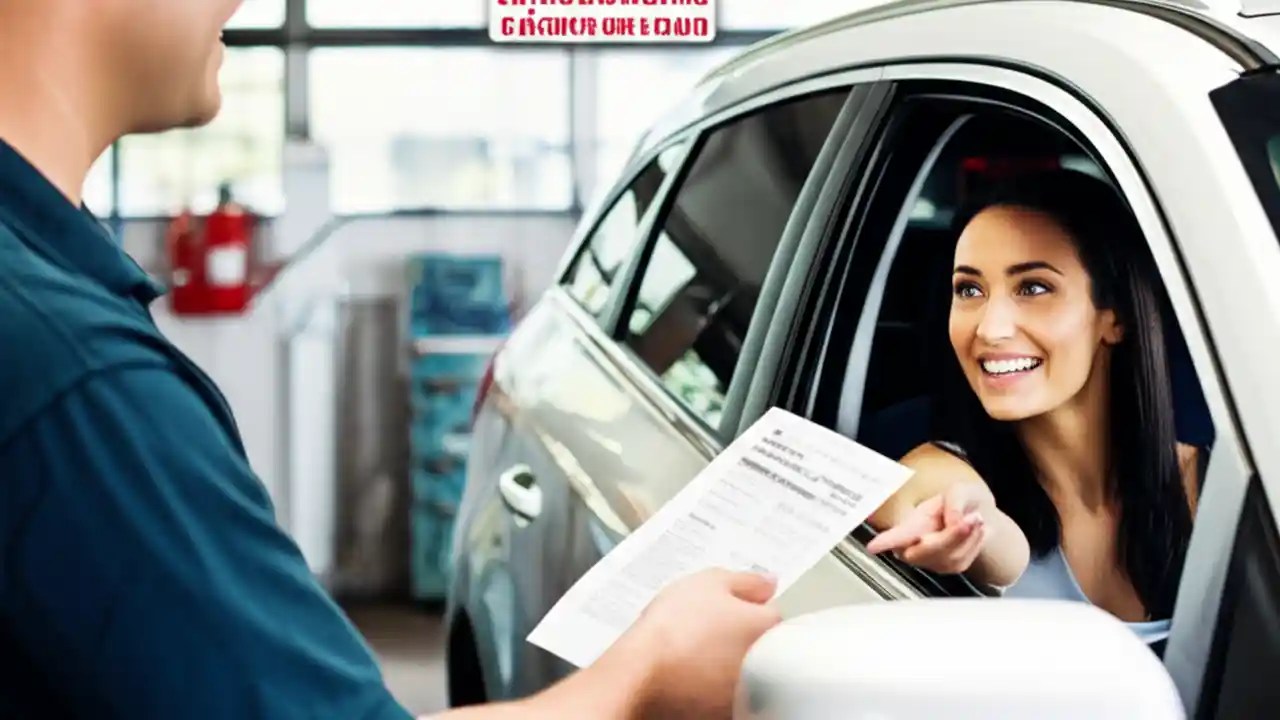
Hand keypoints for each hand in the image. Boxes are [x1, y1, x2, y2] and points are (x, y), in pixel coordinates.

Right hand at [616, 568, 780, 719]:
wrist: (641, 672)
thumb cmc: (674, 626)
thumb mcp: (708, 582)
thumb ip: (746, 581)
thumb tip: (768, 583)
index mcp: (765, 628)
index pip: (771, 612)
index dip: (747, 606)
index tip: (726, 606)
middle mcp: (763, 664)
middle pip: (759, 643)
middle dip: (740, 634)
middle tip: (708, 627)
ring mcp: (744, 691)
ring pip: (741, 669)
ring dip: (726, 660)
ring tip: (693, 652)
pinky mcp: (724, 712)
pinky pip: (723, 693)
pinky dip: (711, 684)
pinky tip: (689, 674)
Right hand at [865, 482, 992, 574]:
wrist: (977, 516)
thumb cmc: (959, 502)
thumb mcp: (959, 489)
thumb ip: (954, 500)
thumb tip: (953, 521)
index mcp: (910, 525)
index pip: (895, 534)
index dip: (884, 541)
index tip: (872, 546)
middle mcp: (915, 546)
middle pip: (925, 550)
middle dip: (951, 536)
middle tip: (972, 517)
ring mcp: (932, 561)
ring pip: (948, 556)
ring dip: (968, 536)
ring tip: (976, 517)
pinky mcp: (950, 568)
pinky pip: (963, 559)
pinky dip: (975, 542)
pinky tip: (976, 529)